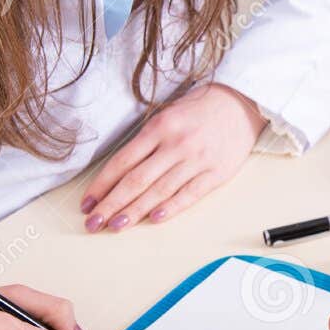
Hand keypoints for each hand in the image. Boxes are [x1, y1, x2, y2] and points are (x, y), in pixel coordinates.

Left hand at [80, 83, 266, 231]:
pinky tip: (153, 219)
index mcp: (159, 127)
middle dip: (111, 204)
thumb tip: (119, 173)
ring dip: (134, 211)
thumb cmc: (200, 109)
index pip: (123, 161)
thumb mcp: (167, 114)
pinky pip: (189, 194)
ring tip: (115, 226)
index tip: (88, 202)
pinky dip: (171, 208)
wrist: (242, 103)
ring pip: (159, 191)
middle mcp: (176, 144)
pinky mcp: (216, 173)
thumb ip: (146, 140)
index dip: (102, 185)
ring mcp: (197, 160)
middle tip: (93, 222)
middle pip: (136, 180)